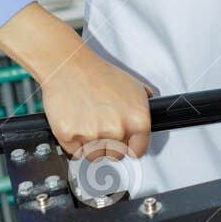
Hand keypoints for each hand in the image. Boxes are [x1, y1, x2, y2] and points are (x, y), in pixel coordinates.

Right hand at [41, 47, 153, 162]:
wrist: (69, 66)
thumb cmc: (98, 74)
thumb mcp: (134, 87)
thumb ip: (144, 109)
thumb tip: (151, 119)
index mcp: (138, 121)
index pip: (138, 151)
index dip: (130, 146)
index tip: (124, 143)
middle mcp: (117, 130)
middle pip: (116, 155)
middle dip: (109, 144)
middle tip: (101, 125)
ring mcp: (93, 135)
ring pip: (94, 155)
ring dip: (91, 145)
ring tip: (88, 122)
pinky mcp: (70, 136)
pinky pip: (75, 151)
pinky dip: (73, 141)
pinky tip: (76, 121)